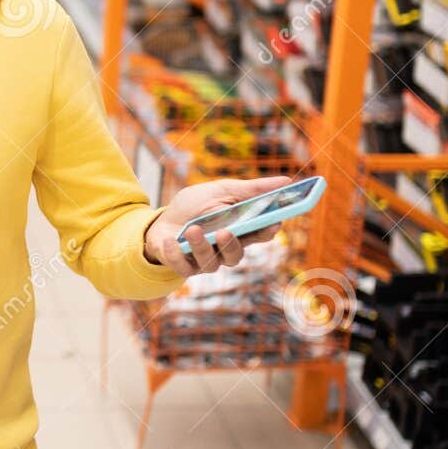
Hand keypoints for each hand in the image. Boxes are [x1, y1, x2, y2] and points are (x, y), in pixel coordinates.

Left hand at [143, 176, 292, 276]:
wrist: (161, 221)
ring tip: (191, 229)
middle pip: (237, 255)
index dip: (267, 230)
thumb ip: (251, 189)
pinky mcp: (184, 267)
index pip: (259, 235)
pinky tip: (171, 241)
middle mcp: (225, 250)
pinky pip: (184, 268)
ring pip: (211, 263)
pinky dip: (177, 254)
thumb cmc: (195, 206)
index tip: (273, 223)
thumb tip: (286, 180)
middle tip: (224, 232)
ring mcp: (205, 260)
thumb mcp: (221, 190)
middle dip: (231, 245)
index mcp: (239, 231)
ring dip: (201, 246)